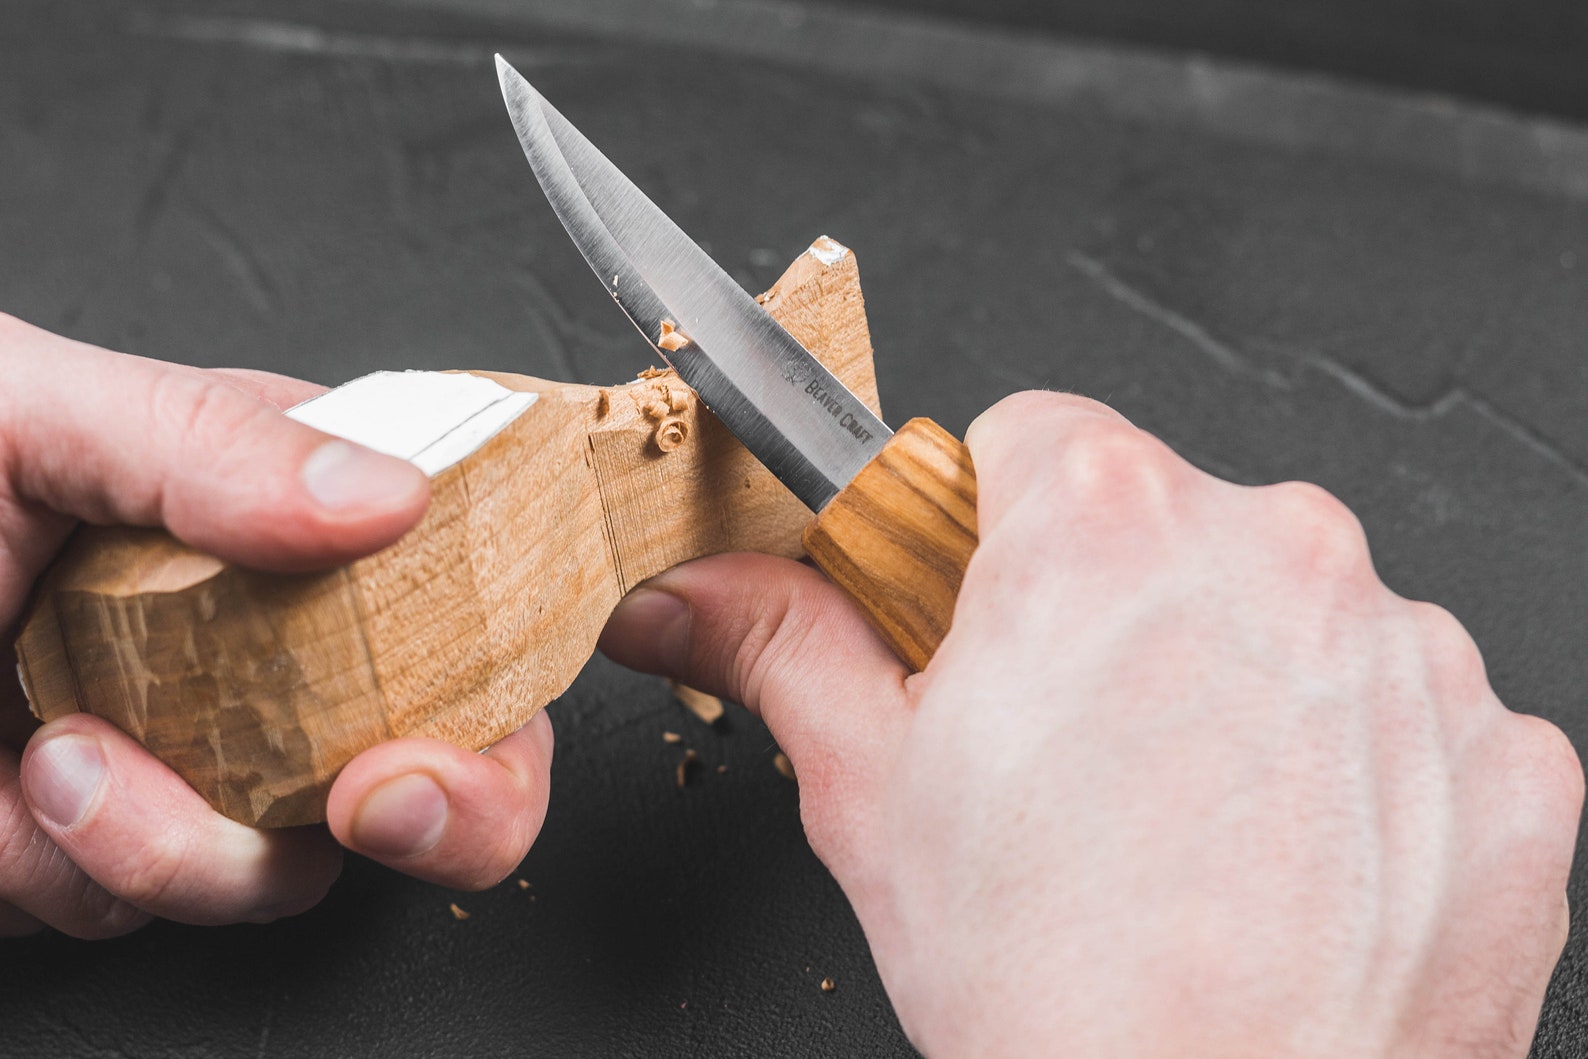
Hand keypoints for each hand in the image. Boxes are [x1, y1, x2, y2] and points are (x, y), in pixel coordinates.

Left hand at [0, 313, 552, 937]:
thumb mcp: (25, 411)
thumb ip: (208, 442)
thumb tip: (390, 496)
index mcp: (277, 509)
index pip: (468, 577)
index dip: (513, 651)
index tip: (478, 695)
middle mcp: (264, 635)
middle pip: (448, 746)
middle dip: (451, 805)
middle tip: (389, 797)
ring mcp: (196, 744)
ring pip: (307, 856)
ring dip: (206, 843)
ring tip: (77, 761)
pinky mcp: (109, 838)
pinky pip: (170, 899)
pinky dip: (106, 870)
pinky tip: (31, 793)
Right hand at [600, 391, 1582, 1057]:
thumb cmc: (1049, 983)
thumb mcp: (871, 790)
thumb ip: (782, 646)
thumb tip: (688, 595)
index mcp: (1105, 525)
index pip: (1031, 437)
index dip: (988, 526)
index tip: (988, 603)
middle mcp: (1274, 549)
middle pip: (1166, 523)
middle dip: (1113, 606)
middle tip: (1072, 741)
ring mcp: (1406, 650)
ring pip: (1288, 616)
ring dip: (1238, 683)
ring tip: (1184, 820)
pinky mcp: (1501, 749)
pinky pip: (1406, 715)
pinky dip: (1353, 767)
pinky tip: (1291, 860)